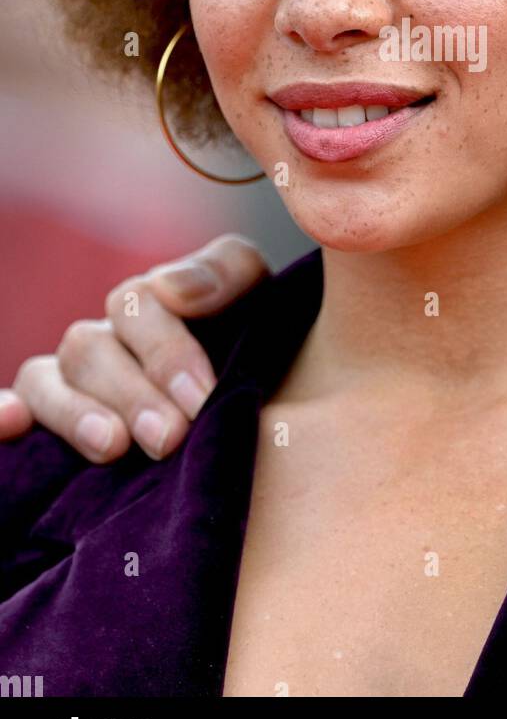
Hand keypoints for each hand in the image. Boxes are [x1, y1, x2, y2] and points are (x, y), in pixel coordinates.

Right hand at [0, 235, 269, 461]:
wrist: (268, 399)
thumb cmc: (257, 344)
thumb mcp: (257, 297)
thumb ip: (225, 273)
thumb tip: (169, 288)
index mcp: (150, 303)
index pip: (137, 306)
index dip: (166, 350)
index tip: (201, 397)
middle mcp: (105, 338)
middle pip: (89, 348)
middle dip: (130, 392)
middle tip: (168, 436)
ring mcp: (73, 381)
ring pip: (44, 379)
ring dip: (75, 412)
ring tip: (112, 446)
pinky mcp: (50, 423)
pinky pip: (12, 407)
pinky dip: (2, 415)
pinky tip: (10, 424)